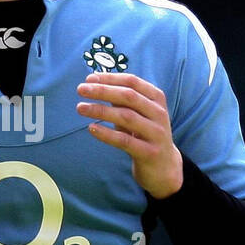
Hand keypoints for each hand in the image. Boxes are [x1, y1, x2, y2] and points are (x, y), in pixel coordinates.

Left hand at [77, 72, 183, 198]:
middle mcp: (159, 113)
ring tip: (80, 107)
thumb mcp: (137, 113)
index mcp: (157, 99)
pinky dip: (107, 134)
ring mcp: (156, 133)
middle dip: (103, 90)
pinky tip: (92, 128)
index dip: (110, 78)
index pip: (132, 82)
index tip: (89, 78)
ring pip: (126, 116)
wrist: (164, 167)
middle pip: (129, 96)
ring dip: (101, 110)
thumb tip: (94, 81)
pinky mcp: (149, 152)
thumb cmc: (144, 134)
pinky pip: (125, 141)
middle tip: (81, 89)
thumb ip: (121, 99)